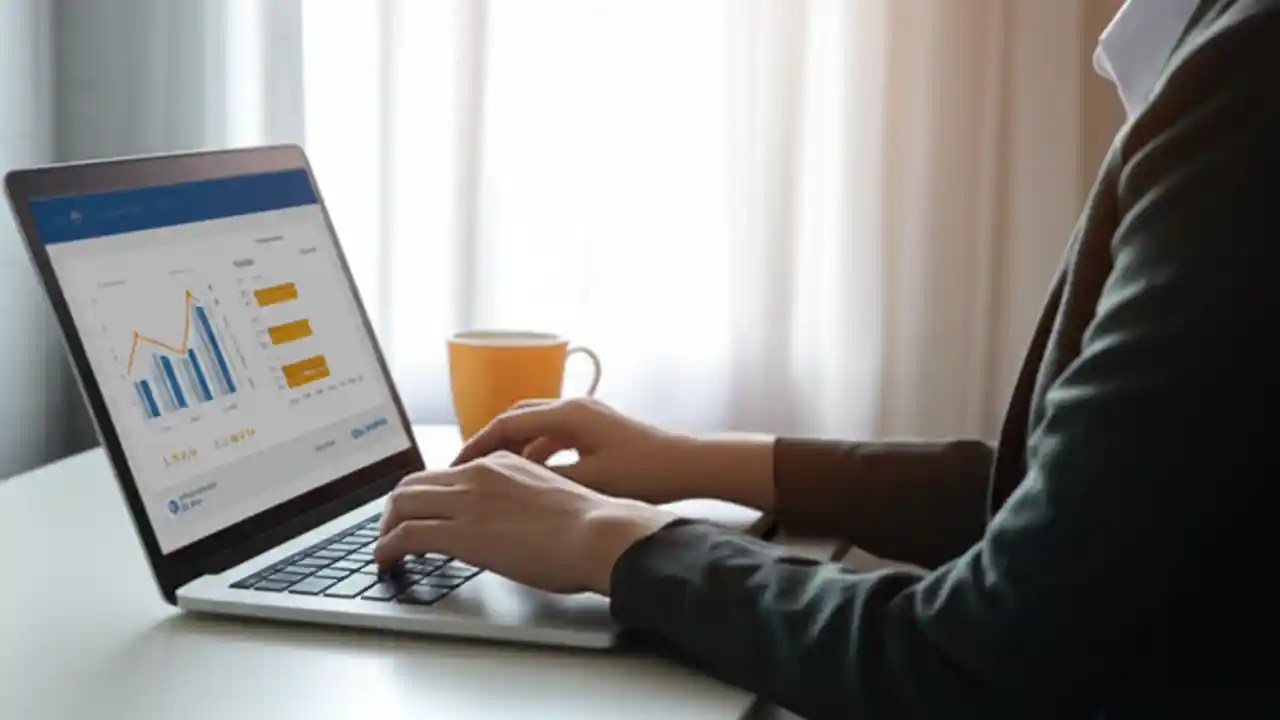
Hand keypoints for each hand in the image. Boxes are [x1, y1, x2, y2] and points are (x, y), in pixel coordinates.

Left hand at [375, 450, 676, 594]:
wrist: (597, 534)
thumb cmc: (587, 525)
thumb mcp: (546, 494)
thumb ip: (518, 497)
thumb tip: (507, 519)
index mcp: (500, 463)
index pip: (444, 473)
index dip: (424, 495)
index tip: (420, 514)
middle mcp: (477, 474)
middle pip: (413, 483)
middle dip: (394, 509)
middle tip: (392, 531)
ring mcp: (467, 502)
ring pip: (402, 504)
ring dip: (385, 528)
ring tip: (384, 549)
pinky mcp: (461, 533)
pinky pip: (406, 535)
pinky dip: (386, 548)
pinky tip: (386, 561)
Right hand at [453, 398, 775, 509]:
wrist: (690, 465)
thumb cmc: (647, 472)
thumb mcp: (589, 481)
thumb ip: (546, 481)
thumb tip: (510, 487)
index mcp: (568, 413)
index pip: (506, 423)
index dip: (476, 444)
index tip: (455, 465)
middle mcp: (574, 408)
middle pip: (516, 419)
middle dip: (489, 444)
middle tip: (465, 469)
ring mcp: (587, 418)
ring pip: (535, 429)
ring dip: (513, 450)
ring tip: (491, 477)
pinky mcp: (598, 431)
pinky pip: (554, 439)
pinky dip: (537, 455)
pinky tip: (531, 479)